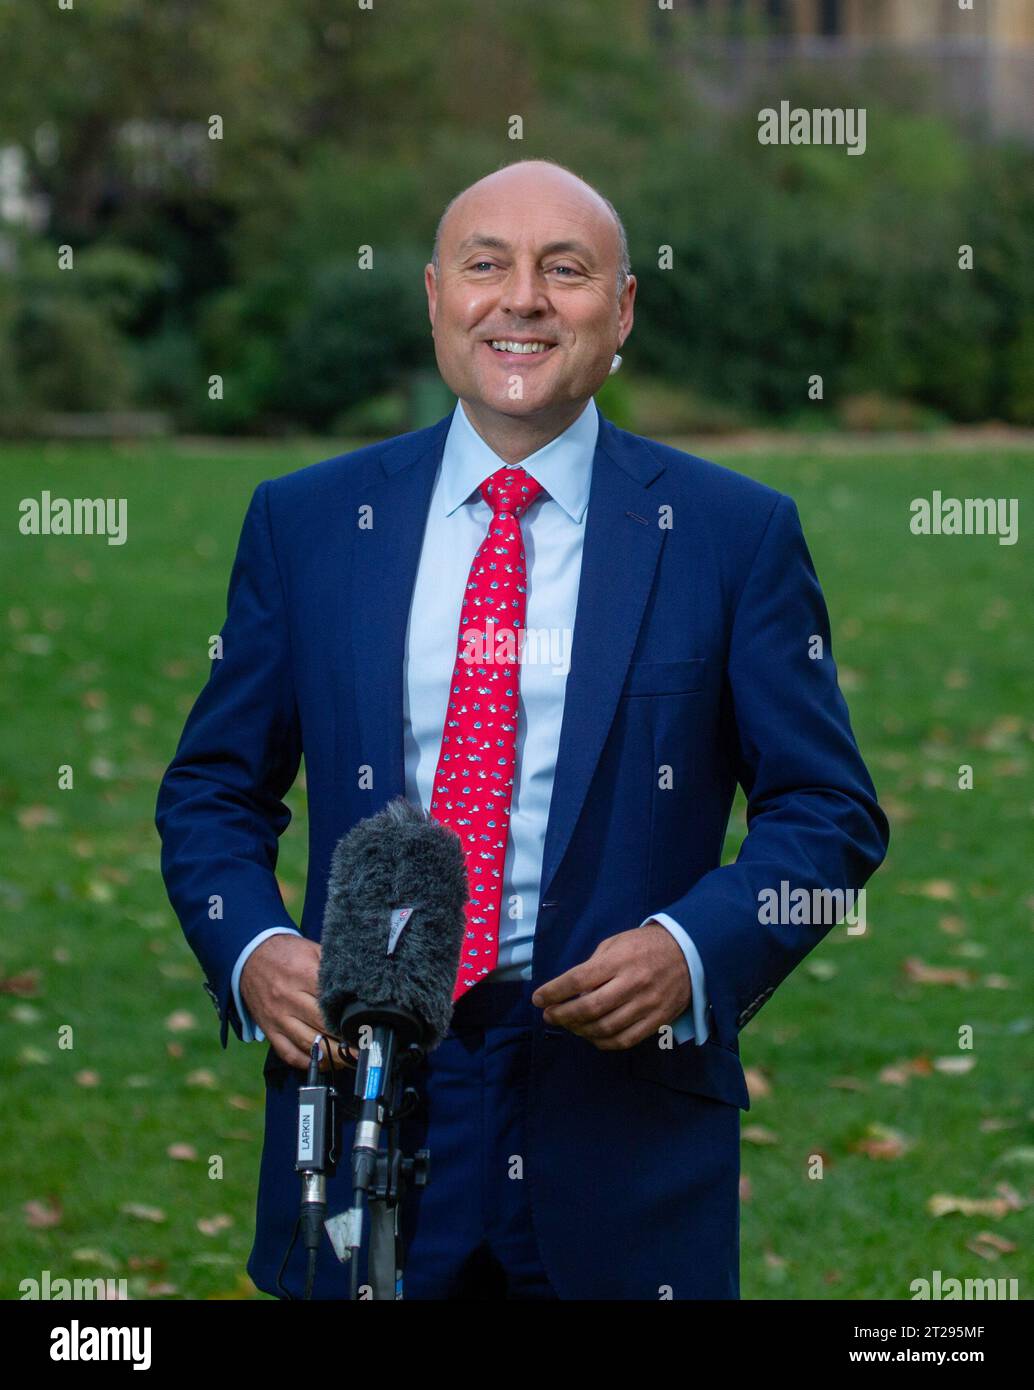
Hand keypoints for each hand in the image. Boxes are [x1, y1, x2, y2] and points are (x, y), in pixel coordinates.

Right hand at [240, 934, 357, 1071]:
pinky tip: (324, 1063)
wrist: (250, 956)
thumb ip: (333, 967)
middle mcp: (289, 999)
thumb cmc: (287, 953)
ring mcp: (278, 1018)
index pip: (332, 1001)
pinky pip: (288, 1053)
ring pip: (308, 1044)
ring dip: (332, 1056)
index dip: (352, 1015)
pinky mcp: (269, 1030)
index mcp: (302, 975)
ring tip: (350, 1059)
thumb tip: (359, 982)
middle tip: (365, 1046)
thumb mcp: (312, 950)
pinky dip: (308, 1062)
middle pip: (323, 1025)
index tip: (367, 1025)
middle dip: (346, 1039)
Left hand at [530, 923, 690, 1049]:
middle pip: (590, 1008)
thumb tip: (570, 990)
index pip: (578, 979)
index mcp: (619, 960)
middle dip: (562, 1015)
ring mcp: (647, 1004)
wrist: (690, 952)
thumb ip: (593, 965)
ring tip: (568, 1025)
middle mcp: (633, 983)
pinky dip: (602, 1042)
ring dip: (579, 1030)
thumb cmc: (645, 945)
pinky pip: (625, 1040)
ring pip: (605, 1028)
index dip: (554, 992)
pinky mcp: (657, 1020)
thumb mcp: (616, 943)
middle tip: (549, 1015)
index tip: (538, 998)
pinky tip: (590, 1035)